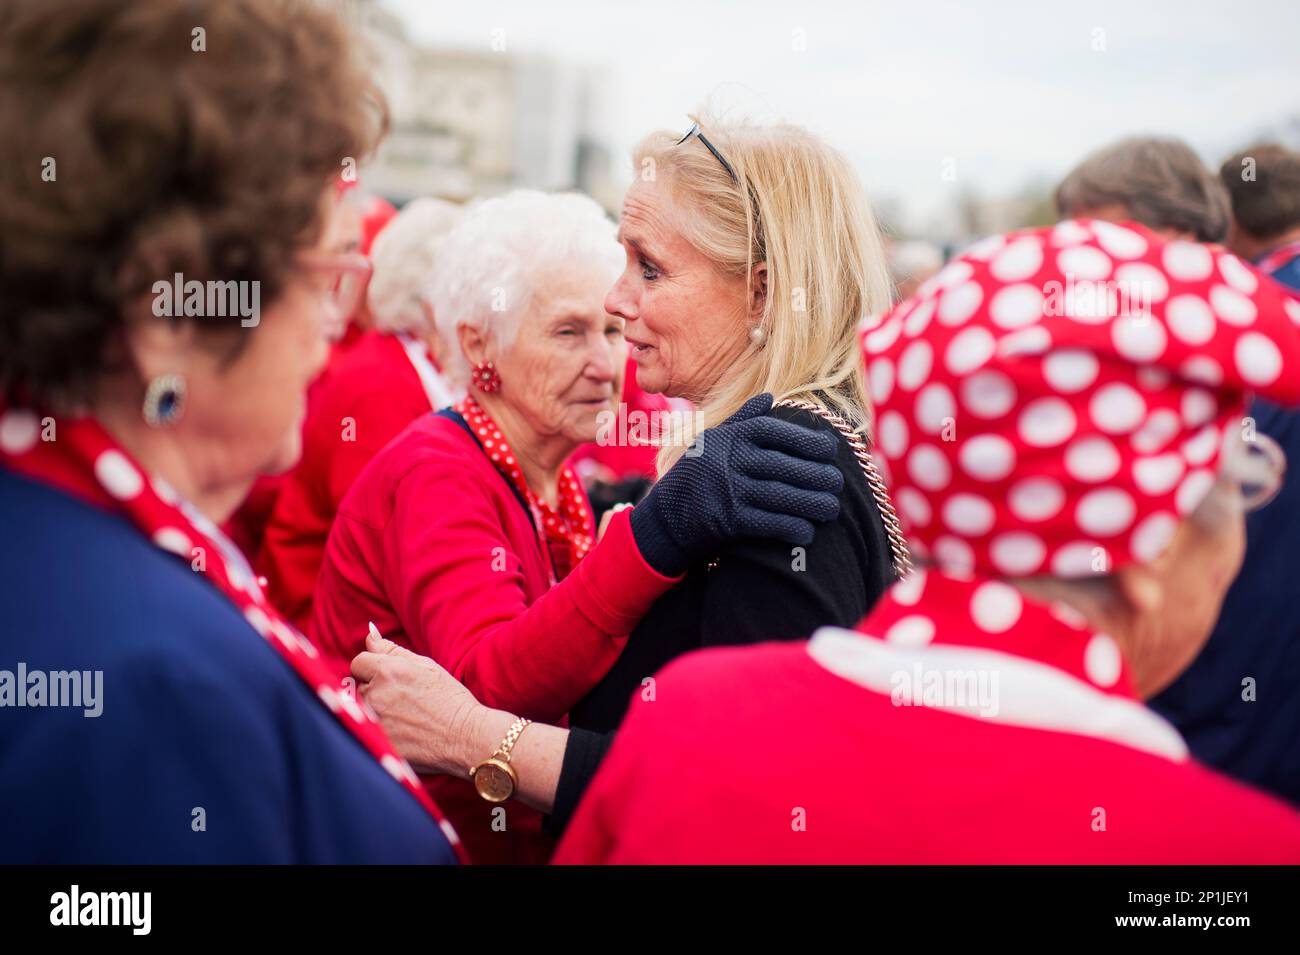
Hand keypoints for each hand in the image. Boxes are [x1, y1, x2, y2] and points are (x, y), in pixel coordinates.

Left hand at [351, 629, 510, 777]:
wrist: (464, 738)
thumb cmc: (450, 699)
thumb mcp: (426, 666)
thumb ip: (392, 649)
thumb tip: (370, 634)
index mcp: (387, 671)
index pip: (359, 662)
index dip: (373, 669)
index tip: (390, 679)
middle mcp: (375, 695)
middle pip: (358, 687)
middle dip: (374, 690)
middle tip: (402, 700)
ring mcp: (374, 722)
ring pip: (360, 710)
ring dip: (374, 711)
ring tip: (403, 717)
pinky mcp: (376, 744)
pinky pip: (367, 732)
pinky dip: (379, 731)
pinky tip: (402, 733)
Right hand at [629, 393, 843, 575]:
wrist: (664, 518)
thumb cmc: (696, 475)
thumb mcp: (711, 440)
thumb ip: (742, 419)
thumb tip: (770, 396)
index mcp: (729, 437)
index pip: (774, 432)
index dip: (806, 439)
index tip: (830, 448)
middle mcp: (727, 460)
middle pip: (783, 465)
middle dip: (816, 474)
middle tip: (838, 482)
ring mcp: (727, 490)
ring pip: (780, 495)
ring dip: (811, 503)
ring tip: (831, 508)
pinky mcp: (726, 521)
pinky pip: (768, 523)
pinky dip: (791, 528)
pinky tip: (808, 532)